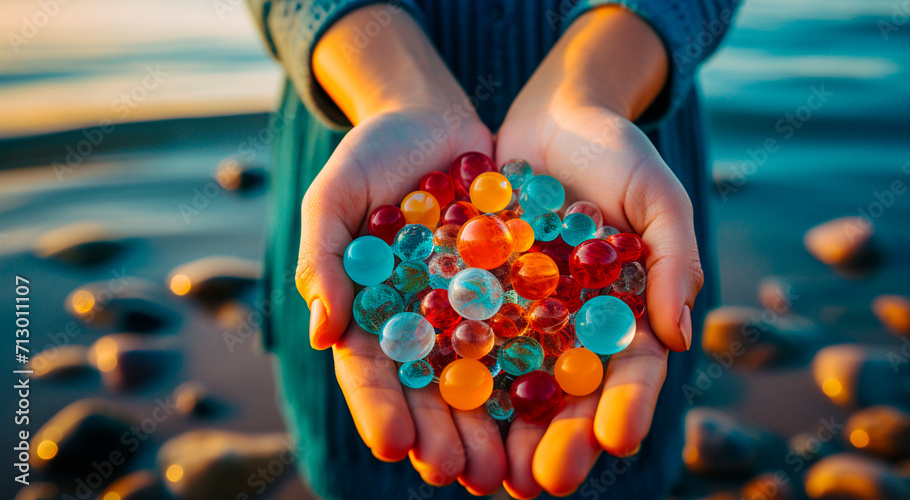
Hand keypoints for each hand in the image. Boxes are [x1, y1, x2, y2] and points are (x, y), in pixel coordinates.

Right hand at [294, 7, 505, 493]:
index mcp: (373, 317)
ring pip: (485, 378)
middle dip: (444, 435)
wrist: (433, 118)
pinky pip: (531, 330)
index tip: (394, 443)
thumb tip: (321, 333)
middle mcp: (424, 327)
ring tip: (511, 468)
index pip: (371, 374)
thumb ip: (324, 257)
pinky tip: (560, 401)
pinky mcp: (515, 290)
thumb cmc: (370, 155)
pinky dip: (543, 366)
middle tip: (460, 473)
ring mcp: (472, 312)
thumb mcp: (334, 196)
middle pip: (431, 392)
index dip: (380, 410)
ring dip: (496, 426)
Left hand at [494, 7, 704, 497]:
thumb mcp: (657, 193)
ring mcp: (522, 321)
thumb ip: (674, 256)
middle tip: (544, 482)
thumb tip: (679, 332)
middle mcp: (571, 332)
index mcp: (624, 318)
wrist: (551, 117)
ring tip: (484, 473)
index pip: (631, 374)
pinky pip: (460, 343)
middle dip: (559, 444)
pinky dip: (448, 380)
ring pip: (511, 388)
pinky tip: (434, 413)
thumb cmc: (617, 153)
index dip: (628, 407)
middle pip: (568, 399)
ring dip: (498, 435)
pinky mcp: (474, 300)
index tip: (618, 438)